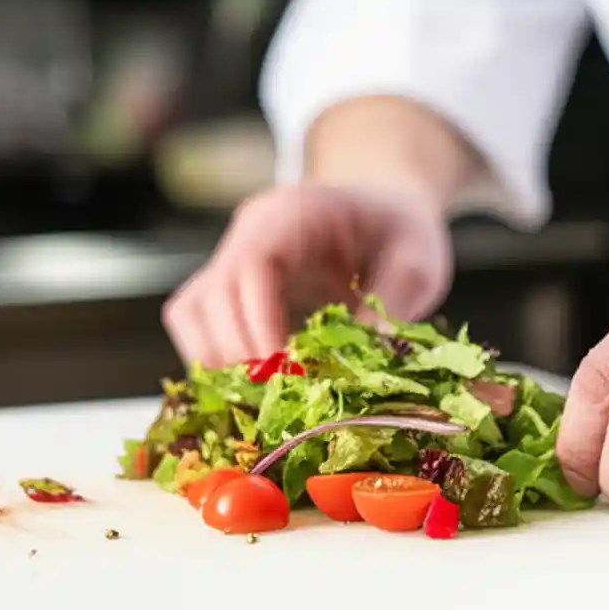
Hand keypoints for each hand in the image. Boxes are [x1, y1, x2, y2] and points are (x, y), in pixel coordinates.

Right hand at [163, 183, 451, 367]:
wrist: (386, 212)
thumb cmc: (401, 230)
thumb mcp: (417, 259)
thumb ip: (396, 299)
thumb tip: (370, 352)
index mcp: (294, 213)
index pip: (253, 265)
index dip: (260, 322)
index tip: (285, 370)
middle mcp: (250, 230)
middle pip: (213, 294)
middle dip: (241, 352)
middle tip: (280, 397)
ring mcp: (233, 257)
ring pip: (191, 312)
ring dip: (219, 360)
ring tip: (266, 395)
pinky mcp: (230, 287)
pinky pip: (196, 324)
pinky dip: (215, 359)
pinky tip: (256, 384)